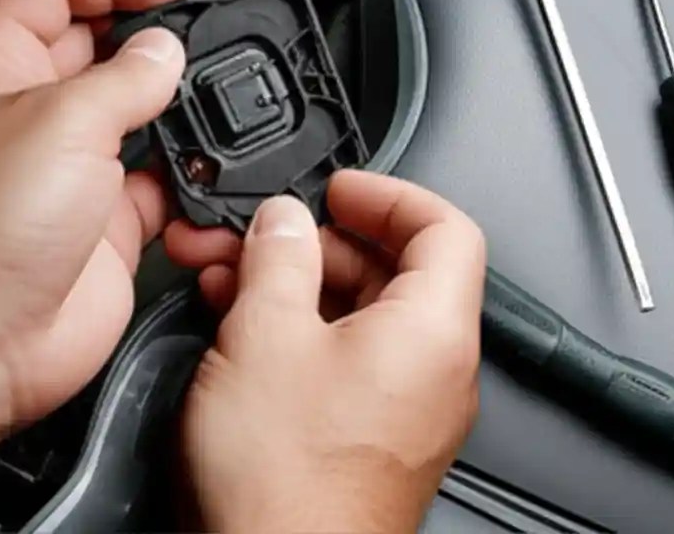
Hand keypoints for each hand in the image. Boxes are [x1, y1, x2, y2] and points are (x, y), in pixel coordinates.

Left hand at [0, 0, 196, 427]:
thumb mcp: (62, 120)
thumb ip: (125, 77)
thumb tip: (165, 53)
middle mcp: (35, 111)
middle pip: (104, 45)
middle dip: (156, 38)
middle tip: (206, 38)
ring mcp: (73, 167)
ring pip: (141, 116)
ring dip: (180, 111)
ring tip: (214, 105)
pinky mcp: (107, 222)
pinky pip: (164, 184)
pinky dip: (192, 181)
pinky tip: (207, 175)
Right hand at [164, 171, 485, 531]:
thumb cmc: (286, 483)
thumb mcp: (264, 334)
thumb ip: (278, 257)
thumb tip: (284, 220)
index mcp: (432, 333)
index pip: (444, 227)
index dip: (388, 194)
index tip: (338, 190)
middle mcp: (434, 372)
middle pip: (394, 270)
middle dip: (316, 241)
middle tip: (257, 234)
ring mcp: (406, 409)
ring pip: (360, 316)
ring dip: (296, 286)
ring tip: (228, 279)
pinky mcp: (371, 439)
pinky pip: (346, 361)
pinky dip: (299, 332)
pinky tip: (240, 329)